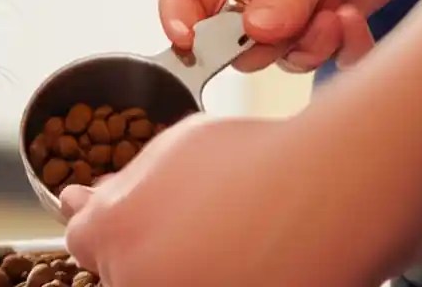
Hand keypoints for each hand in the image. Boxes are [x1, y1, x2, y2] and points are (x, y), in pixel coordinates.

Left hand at [60, 114, 396, 286]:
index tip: (147, 224)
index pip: (83, 241)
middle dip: (151, 254)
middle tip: (204, 231)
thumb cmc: (258, 159)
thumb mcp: (174, 148)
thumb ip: (121, 184)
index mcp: (111, 230)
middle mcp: (134, 279)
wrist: (340, 188)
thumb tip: (81, 198)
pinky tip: (254, 265)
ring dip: (189, 272)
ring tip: (237, 247)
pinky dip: (226, 278)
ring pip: (163, 285)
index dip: (117, 228)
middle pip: (122, 274)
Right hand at [161, 0, 421, 72]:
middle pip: (231, 39)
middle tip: (301, 25)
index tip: (193, 47)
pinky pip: (321, 54)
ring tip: (338, 16)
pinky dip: (341, 48)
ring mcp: (288, 1)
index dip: (180, 23)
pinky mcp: (325, 16)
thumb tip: (257, 36)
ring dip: (309, 45)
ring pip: (278, 53)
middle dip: (266, 42)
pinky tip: (355, 18)